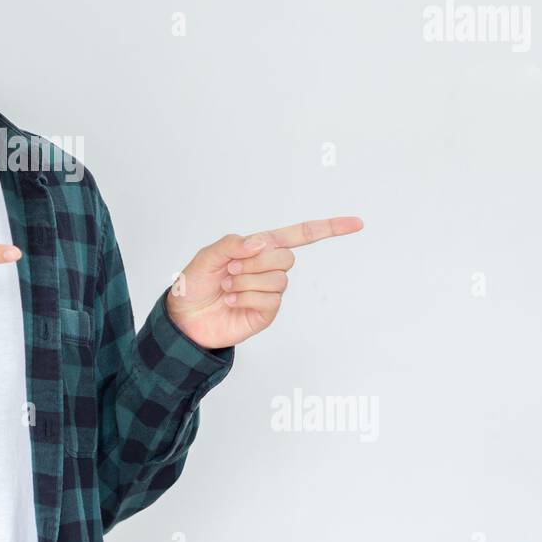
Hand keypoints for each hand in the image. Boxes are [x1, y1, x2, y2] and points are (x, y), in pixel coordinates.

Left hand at [166, 216, 363, 349]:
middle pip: (286, 257)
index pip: (299, 236)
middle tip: (230, 269)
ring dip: (247, 281)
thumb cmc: (195, 284)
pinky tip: (232, 300)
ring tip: (228, 286)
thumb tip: (259, 243)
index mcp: (258, 249)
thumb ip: (232, 244)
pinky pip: (269, 300)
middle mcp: (268, 269)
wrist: (185, 319)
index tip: (357, 223)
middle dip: (256, 262)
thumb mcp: (206, 256)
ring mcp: (270, 293)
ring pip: (277, 280)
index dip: (328, 228)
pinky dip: (246, 297)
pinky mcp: (266, 313)